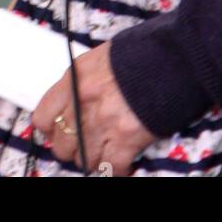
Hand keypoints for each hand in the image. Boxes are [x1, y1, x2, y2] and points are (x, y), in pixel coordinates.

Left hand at [32, 42, 155, 175]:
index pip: (44, 116)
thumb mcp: (104, 56)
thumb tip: (77, 100)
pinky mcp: (126, 138)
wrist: (177, 54)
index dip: (52, 128)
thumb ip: (86, 79)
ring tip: (107, 150)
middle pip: (62, 144)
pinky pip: (109, 168)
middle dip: (74, 146)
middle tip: (89, 141)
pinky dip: (116, 169)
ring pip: (83, 159)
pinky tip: (124, 162)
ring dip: (94, 158)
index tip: (62, 130)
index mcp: (76, 77)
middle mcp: (84, 101)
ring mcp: (103, 121)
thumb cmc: (144, 51)